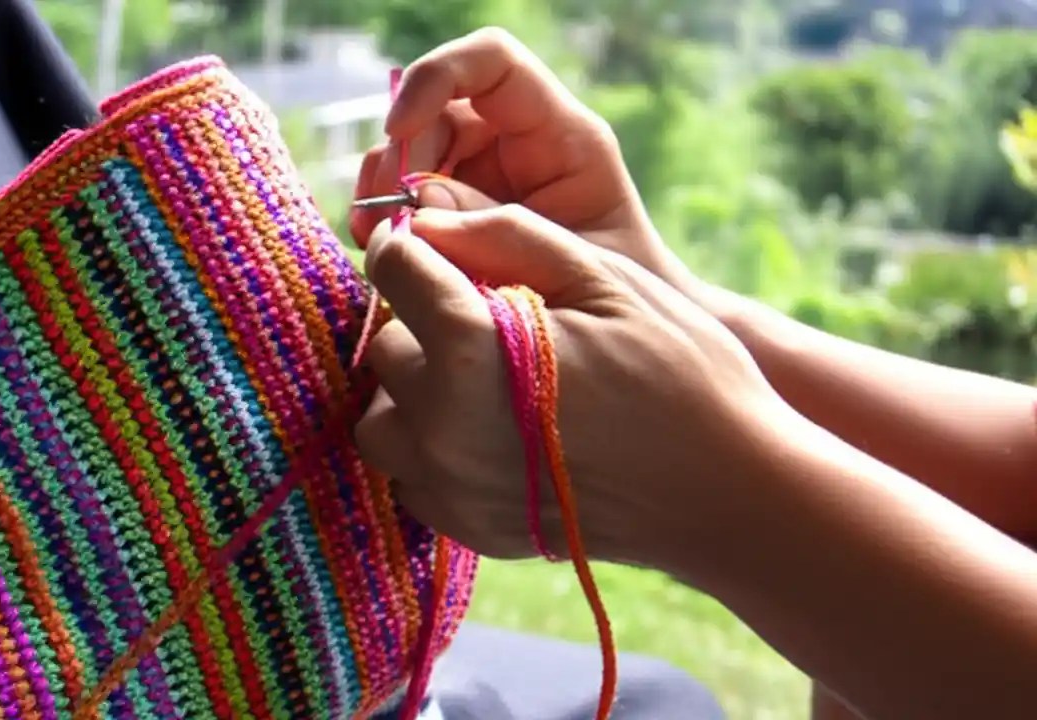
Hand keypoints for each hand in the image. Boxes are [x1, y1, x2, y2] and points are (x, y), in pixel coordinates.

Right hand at [351, 27, 698, 300]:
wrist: (628, 338)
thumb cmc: (620, 294)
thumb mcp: (567, 257)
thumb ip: (501, 226)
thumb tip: (418, 205)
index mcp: (560, 135)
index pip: (492, 64)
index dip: (436, 79)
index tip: (398, 131)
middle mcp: (517, 143)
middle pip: (437, 109)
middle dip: (399, 153)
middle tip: (383, 212)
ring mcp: (484, 175)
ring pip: (412, 152)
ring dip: (381, 187)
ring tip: (370, 237)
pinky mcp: (458, 213)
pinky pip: (407, 197)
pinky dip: (383, 217)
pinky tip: (374, 248)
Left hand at [354, 201, 792, 579]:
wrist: (728, 492)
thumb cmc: (680, 373)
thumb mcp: (605, 279)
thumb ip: (505, 238)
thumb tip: (426, 220)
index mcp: (473, 348)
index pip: (393, 269)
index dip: (410, 244)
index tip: (433, 244)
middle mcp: (443, 424)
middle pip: (385, 345)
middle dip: (423, 320)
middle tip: (488, 317)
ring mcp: (450, 485)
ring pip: (382, 416)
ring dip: (415, 388)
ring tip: (480, 378)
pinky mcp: (465, 526)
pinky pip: (408, 473)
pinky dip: (430, 446)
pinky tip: (489, 430)